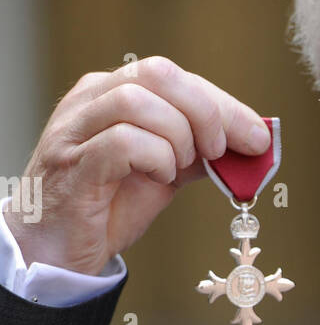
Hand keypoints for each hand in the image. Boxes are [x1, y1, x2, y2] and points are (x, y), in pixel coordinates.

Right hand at [5, 57, 272, 274]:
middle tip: (222, 151)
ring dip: (178, 136)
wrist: (57, 251)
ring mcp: (76, 130)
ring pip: (138, 101)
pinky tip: (161, 179)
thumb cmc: (107, 207)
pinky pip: (123, 142)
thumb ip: (197, 150)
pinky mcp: (74, 166)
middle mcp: (89, 101)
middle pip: (157, 73)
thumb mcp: (163, 171)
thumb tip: (250, 142)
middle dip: (206, 111)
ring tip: (180, 168)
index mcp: (110, 92)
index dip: (222, 103)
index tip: (257, 136)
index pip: (174, 76)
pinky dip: (156, 158)